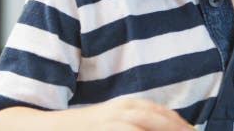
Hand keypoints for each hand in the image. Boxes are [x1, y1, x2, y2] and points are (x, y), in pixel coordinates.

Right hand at [72, 98, 192, 130]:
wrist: (53, 127)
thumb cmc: (90, 127)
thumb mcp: (115, 119)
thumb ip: (137, 121)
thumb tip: (164, 125)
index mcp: (128, 105)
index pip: (161, 113)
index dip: (180, 123)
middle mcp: (121, 110)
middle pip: (157, 119)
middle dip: (177, 128)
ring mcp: (110, 122)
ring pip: (142, 126)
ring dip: (163, 130)